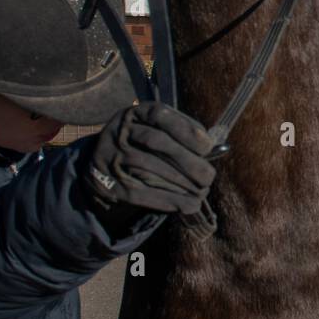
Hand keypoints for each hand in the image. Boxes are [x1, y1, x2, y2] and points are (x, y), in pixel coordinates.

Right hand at [84, 102, 217, 217]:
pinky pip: (140, 192)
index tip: (208, 146)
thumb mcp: (155, 132)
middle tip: (209, 177)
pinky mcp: (107, 183)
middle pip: (156, 141)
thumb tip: (217, 147)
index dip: (186, 129)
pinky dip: (166, 199)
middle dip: (187, 160)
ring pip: (148, 167)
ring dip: (179, 183)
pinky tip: (185, 205)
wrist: (102, 168)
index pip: (160, 115)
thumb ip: (182, 136)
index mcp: (135, 113)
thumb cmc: (143, 148)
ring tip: (201, 194)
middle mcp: (119, 131)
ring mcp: (110, 156)